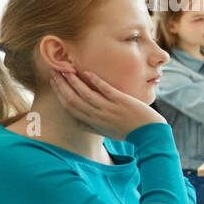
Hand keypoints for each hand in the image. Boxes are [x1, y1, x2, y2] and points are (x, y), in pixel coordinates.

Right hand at [49, 69, 163, 140]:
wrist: (150, 134)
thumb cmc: (127, 132)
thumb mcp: (106, 133)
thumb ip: (90, 127)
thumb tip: (77, 123)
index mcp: (92, 122)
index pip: (70, 106)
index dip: (59, 93)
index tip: (53, 82)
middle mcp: (98, 115)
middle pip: (73, 99)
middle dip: (61, 84)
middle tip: (54, 70)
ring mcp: (109, 108)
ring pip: (86, 93)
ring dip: (74, 80)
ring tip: (66, 69)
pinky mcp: (122, 101)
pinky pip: (106, 90)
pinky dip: (96, 81)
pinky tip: (87, 72)